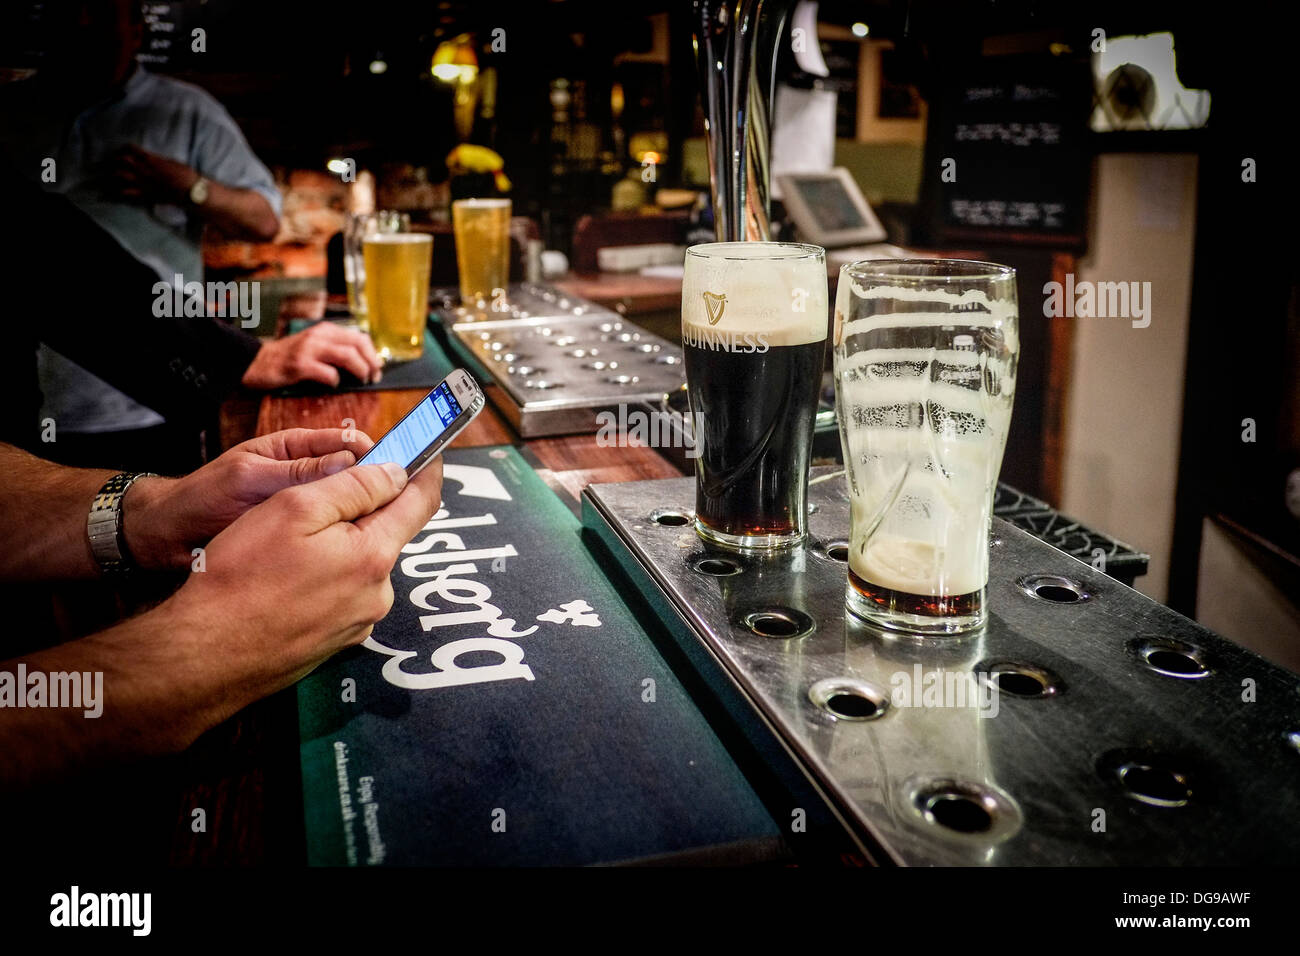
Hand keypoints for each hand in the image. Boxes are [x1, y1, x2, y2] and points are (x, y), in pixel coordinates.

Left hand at [107, 144, 198, 204]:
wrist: (191, 192)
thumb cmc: (186, 175)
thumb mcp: (172, 162)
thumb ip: (158, 159)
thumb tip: (150, 158)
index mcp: (151, 159)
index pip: (131, 149)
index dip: (126, 147)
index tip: (125, 148)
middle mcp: (144, 170)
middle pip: (122, 160)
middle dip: (117, 158)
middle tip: (117, 160)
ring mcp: (144, 182)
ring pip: (121, 175)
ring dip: (116, 172)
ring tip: (116, 173)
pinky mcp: (146, 194)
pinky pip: (127, 192)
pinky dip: (121, 190)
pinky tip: (121, 189)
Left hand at [124, 427, 374, 571]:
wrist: (167, 539)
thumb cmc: (202, 498)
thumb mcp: (249, 478)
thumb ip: (297, 470)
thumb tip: (351, 461)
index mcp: (297, 450)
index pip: (351, 446)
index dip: (378, 456)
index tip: (400, 471)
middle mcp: (308, 478)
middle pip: (358, 480)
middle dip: (377, 492)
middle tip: (397, 509)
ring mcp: (306, 511)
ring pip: (349, 512)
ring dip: (363, 522)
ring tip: (381, 535)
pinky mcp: (300, 538)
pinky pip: (333, 538)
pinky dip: (346, 544)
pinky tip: (357, 556)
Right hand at [164, 455, 443, 718]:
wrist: (205, 655)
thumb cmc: (241, 577)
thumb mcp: (294, 508)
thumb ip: (354, 486)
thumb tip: (396, 473)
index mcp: (374, 556)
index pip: (421, 503)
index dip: (424, 471)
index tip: (426, 451)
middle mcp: (377, 594)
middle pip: (387, 533)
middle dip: (364, 509)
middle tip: (318, 496)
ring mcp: (358, 621)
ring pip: (361, 563)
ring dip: (339, 544)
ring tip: (286, 544)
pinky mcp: (336, 639)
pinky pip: (342, 592)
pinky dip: (324, 575)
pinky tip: (285, 577)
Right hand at [242, 322, 383, 389]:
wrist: (256, 362)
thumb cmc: (289, 358)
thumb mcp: (314, 346)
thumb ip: (335, 350)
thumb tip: (364, 364)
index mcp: (326, 330)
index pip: (360, 337)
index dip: (373, 353)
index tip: (377, 368)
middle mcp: (319, 335)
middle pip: (358, 344)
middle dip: (372, 362)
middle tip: (374, 377)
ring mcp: (309, 349)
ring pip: (347, 356)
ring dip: (361, 370)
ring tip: (362, 381)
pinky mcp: (300, 365)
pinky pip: (328, 373)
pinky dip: (336, 381)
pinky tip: (333, 385)